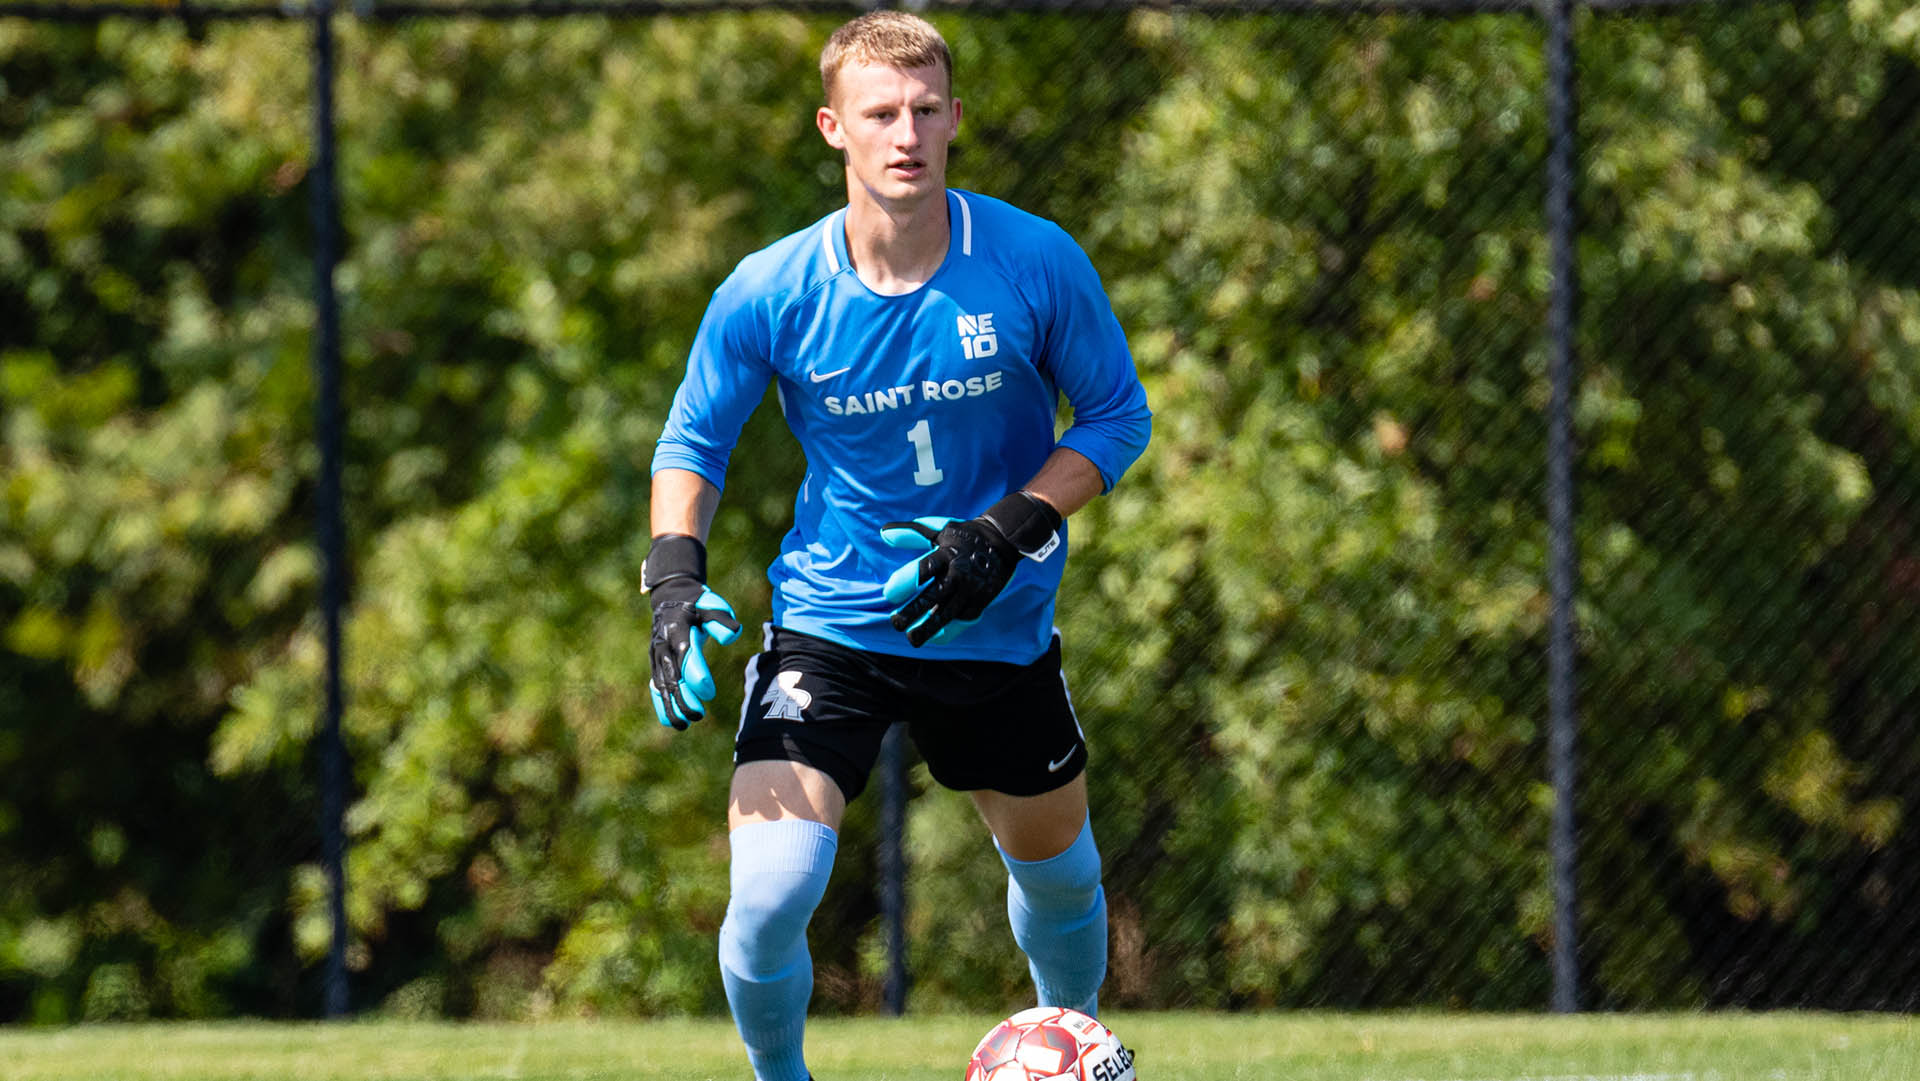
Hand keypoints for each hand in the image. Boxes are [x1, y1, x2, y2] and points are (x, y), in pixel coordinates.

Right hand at [645, 535, 741, 729]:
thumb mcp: (712, 604)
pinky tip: (671, 721)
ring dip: (671, 706)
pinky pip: (656, 686)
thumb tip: (731, 637)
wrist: (671, 599)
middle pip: (671, 675)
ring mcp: (656, 655)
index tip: (709, 693)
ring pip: (661, 684)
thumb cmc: (698, 604)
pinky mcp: (655, 664)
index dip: (696, 674)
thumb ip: (722, 620)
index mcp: (677, 629)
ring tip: (683, 725)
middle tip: (697, 715)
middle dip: (682, 697)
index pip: (686, 655)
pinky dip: (661, 703)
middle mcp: (663, 644)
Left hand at [880, 491, 1060, 647]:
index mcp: (946, 553)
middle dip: (912, 612)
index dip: (904, 583)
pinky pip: (962, 620)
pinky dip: (948, 630)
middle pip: (933, 596)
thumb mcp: (938, 529)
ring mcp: (971, 590)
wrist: (1002, 542)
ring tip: (912, 638)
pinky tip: (933, 638)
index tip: (889, 594)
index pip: (923, 570)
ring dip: (928, 628)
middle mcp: (959, 573)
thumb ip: (911, 533)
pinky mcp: (981, 601)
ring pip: (948, 613)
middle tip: (895, 623)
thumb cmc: (963, 536)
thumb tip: (883, 533)